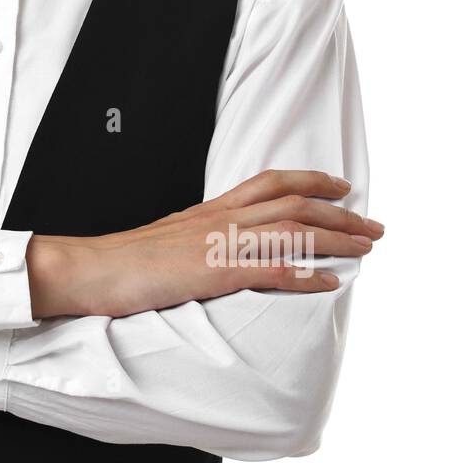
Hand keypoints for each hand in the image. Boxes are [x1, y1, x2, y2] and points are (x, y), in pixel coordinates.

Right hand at [34, 169, 383, 318]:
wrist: (90, 268)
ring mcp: (217, 243)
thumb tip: (220, 251)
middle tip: (373, 225)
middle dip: (339, 212)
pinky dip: (305, 273)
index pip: (268, 183)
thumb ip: (198, 241)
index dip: (310, 181)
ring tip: (367, 247)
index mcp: (207, 210)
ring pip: (291, 230)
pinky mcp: (212, 271)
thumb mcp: (168, 242)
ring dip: (336, 237)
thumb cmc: (121, 262)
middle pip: (292, 203)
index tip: (340, 187)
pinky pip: (270, 268)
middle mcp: (218, 219)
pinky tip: (329, 281)